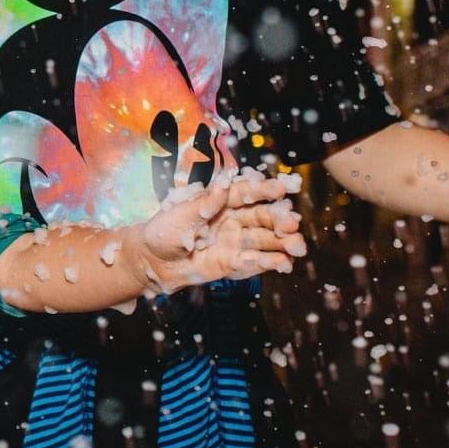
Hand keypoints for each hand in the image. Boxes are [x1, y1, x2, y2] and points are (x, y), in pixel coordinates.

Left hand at [136, 171, 306, 291]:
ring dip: (281, 243)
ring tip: (297, 246)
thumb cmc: (163, 232)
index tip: (282, 189)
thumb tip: (223, 183)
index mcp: (220, 201)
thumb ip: (205, 204)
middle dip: (279, 220)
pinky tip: (283, 263)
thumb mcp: (181, 214)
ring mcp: (234, 242)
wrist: (151, 262)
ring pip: (263, 240)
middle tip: (293, 223)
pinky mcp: (232, 263)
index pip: (246, 193)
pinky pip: (253, 262)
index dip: (264, 191)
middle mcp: (232, 220)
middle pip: (261, 217)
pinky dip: (269, 262)